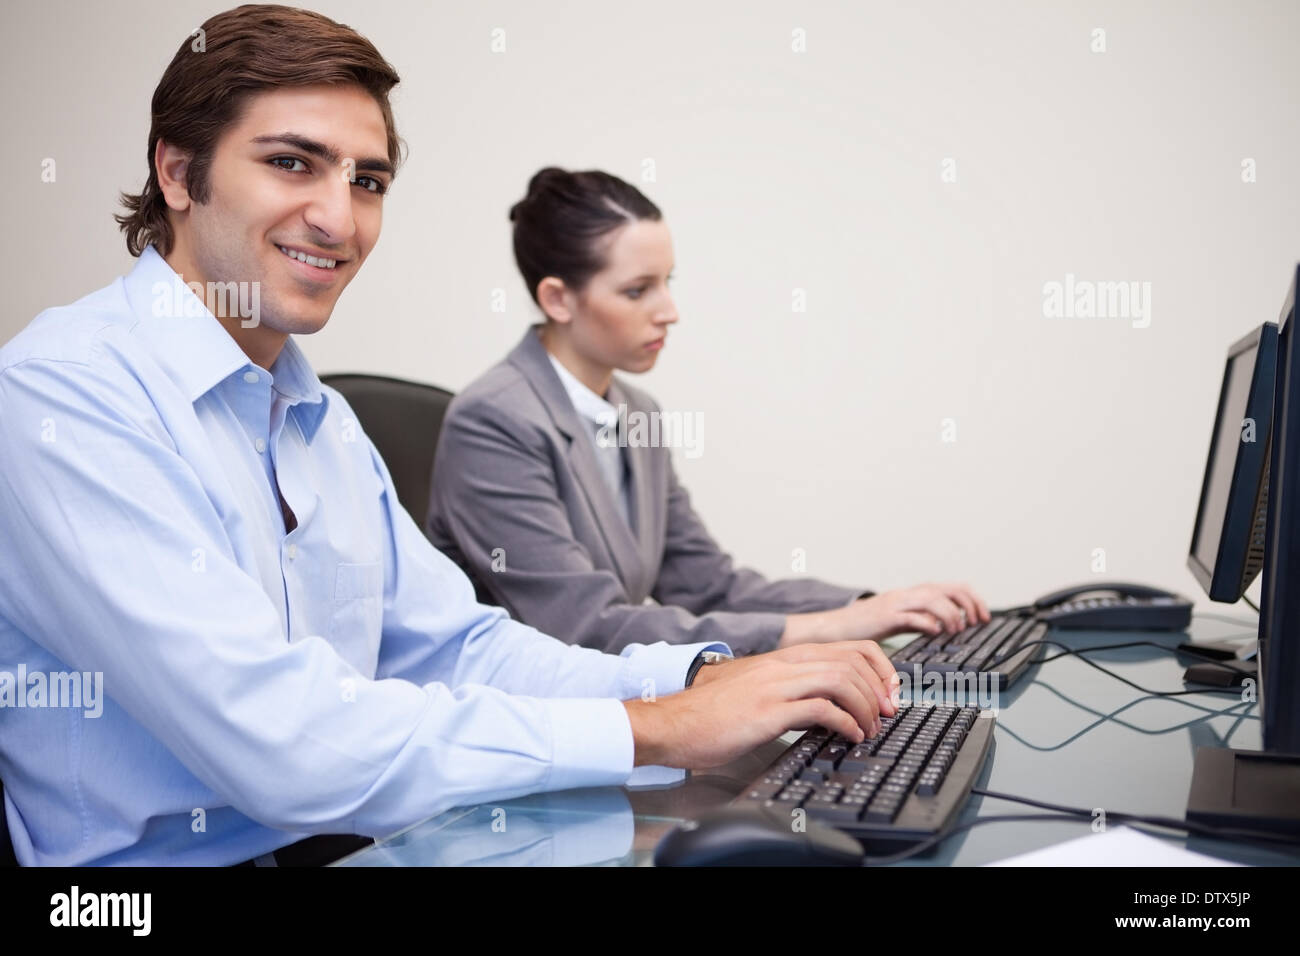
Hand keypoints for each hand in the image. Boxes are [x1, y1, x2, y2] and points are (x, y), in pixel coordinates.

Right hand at [625, 642, 898, 769]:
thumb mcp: (757, 692)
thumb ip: (791, 694)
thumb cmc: (709, 713)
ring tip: (871, 728)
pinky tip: (850, 737)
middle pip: (851, 660)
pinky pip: (821, 709)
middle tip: (887, 714)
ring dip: (865, 706)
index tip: (888, 694)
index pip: (848, 647)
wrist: (671, 723)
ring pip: (841, 679)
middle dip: (879, 688)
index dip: (878, 668)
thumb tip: (826, 711)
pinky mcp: (768, 710)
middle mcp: (783, 665)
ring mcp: (775, 685)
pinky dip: (846, 723)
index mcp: (783, 658)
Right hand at [780, 582, 990, 646]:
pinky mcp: (885, 616)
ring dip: (951, 614)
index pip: (948, 587)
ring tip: (957, 629)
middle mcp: (904, 595)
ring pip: (932, 599)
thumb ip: (914, 621)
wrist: (829, 629)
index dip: (970, 599)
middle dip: (968, 603)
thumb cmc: (859, 629)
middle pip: (945, 589)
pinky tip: (936, 632)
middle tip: (978, 621)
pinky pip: (912, 616)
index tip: (982, 616)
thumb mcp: (893, 622)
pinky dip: (928, 622)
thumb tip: (938, 628)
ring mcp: (894, 603)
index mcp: (908, 595)